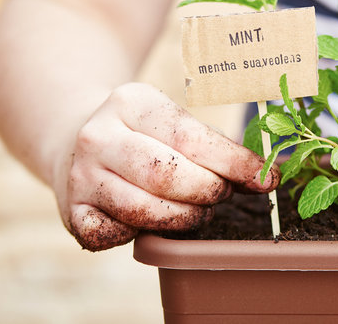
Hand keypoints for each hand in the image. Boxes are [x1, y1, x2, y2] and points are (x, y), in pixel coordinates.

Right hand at [53, 82, 278, 250]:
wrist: (73, 140)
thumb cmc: (143, 135)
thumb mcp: (171, 122)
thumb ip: (213, 146)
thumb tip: (264, 176)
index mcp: (131, 102)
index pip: (191, 137)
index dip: (233, 163)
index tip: (265, 178)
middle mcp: (99, 136)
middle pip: (167, 174)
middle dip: (208, 191)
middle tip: (222, 194)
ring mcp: (81, 176)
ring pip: (144, 210)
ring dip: (184, 218)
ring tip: (198, 211)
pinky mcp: (72, 212)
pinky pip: (116, 236)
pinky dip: (142, 234)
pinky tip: (152, 220)